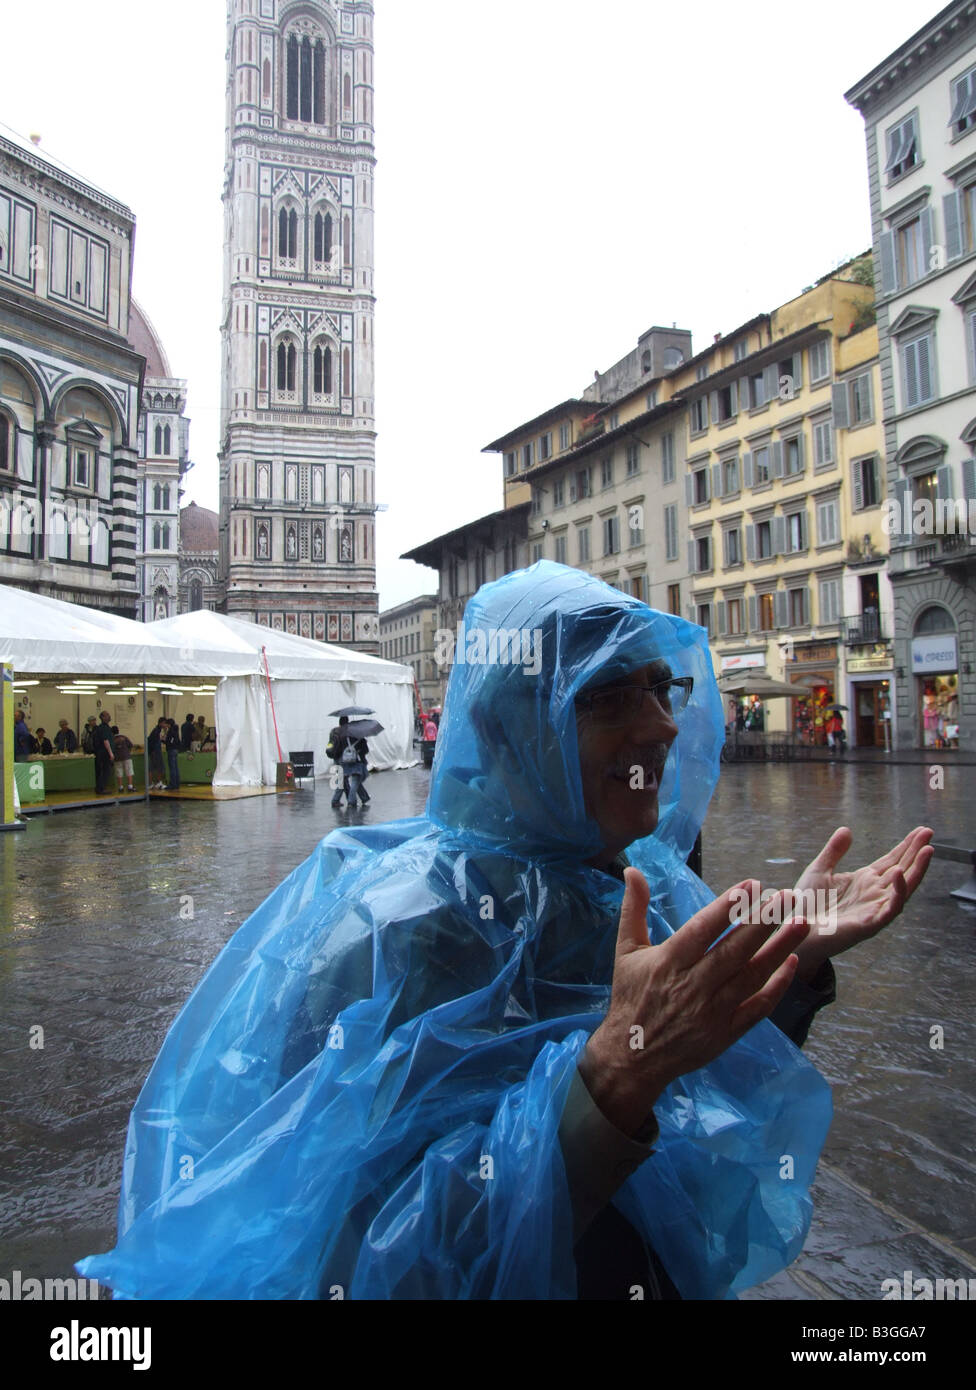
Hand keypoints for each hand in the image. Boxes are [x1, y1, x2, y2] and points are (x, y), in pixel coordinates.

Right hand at [579, 868, 807, 1137]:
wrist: (632, 1056)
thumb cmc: (630, 996)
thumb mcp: (625, 951)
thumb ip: (633, 909)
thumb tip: (632, 869)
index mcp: (669, 962)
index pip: (703, 929)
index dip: (728, 906)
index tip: (752, 884)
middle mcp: (693, 985)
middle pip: (735, 949)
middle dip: (764, 921)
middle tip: (789, 896)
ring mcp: (713, 1011)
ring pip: (752, 975)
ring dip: (779, 948)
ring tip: (802, 922)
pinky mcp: (727, 1033)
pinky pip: (758, 1007)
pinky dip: (777, 986)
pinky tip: (793, 963)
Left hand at [785, 825, 933, 981]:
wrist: (796, 932)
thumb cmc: (808, 906)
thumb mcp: (819, 871)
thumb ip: (833, 851)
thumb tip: (847, 829)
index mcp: (864, 881)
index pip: (892, 860)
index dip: (907, 846)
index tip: (921, 830)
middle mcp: (874, 894)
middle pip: (902, 869)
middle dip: (916, 852)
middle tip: (929, 832)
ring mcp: (874, 909)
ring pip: (903, 888)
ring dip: (917, 869)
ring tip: (927, 849)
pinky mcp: (870, 924)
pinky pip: (890, 908)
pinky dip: (897, 892)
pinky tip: (899, 873)